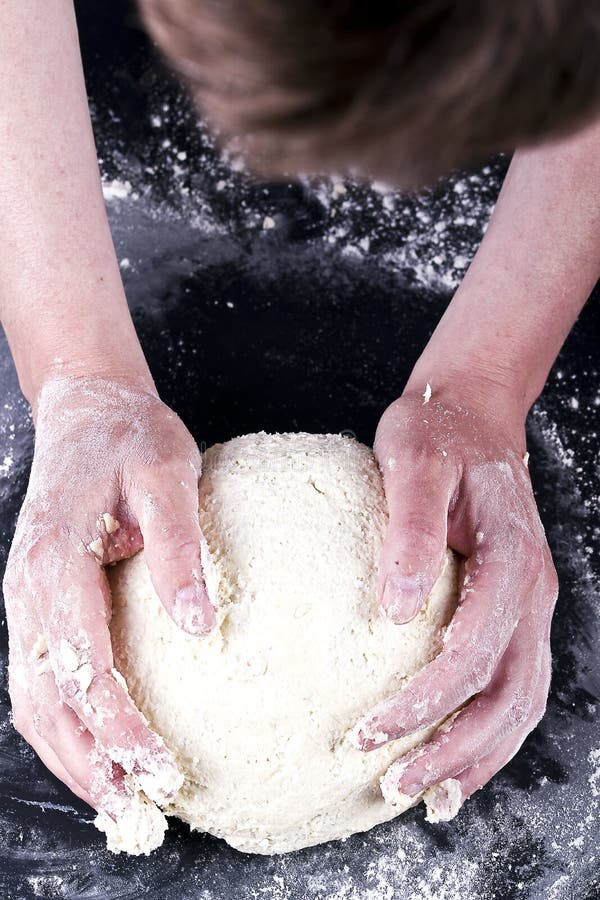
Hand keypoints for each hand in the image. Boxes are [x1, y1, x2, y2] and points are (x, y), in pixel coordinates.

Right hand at [2, 375, 214, 848]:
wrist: (88, 409)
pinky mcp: (36, 600)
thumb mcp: (167, 475)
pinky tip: (94, 745)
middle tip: (138, 808)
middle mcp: (28, 590)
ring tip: (116, 797)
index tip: (158, 765)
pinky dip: (61, 722)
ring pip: (32, 696)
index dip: (116, 724)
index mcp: (57, 560)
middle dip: (89, 760)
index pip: (83, 664)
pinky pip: (37, 675)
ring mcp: (24, 598)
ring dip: (69, 753)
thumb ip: (177, 548)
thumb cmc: (130, 438)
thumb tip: (200, 625)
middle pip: (47, 697)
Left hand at [353, 385, 557, 815]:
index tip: (368, 732)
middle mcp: (531, 591)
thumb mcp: (413, 460)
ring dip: (478, 754)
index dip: (424, 703)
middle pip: (508, 696)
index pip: (474, 653)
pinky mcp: (512, 609)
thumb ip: (411, 530)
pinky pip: (514, 683)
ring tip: (427, 795)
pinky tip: (452, 752)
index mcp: (511, 560)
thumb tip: (396, 608)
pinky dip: (489, 730)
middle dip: (453, 750)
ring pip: (521, 701)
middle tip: (393, 785)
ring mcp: (529, 604)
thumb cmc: (437, 431)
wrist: (472, 411)